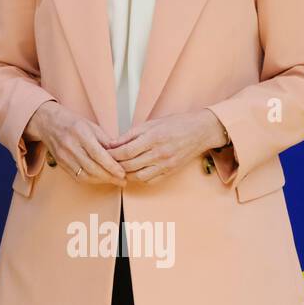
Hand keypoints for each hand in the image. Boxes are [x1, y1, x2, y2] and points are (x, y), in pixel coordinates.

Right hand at [25, 100, 125, 185]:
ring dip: (101, 180)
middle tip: (122, 180)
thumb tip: (120, 156)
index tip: (122, 173)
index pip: (97, 154)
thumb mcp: (92, 126)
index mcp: (80, 134)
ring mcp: (64, 156)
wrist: (49, 123)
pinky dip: (91, 180)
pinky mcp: (61, 164)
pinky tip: (100, 179)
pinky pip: (77, 177)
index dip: (111, 166)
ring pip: (85, 175)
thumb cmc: (73, 123)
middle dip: (109, 177)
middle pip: (92, 167)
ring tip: (113, 181)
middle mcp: (70, 146)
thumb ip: (106, 141)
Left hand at [104, 109, 225, 183]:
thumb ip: (130, 135)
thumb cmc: (175, 124)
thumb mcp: (151, 124)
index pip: (125, 151)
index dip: (111, 155)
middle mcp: (159, 153)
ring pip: (138, 176)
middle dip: (114, 165)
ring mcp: (166, 165)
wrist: (200, 131)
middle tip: (105, 163)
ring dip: (125, 174)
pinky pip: (150, 180)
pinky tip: (133, 172)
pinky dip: (138, 178)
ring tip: (117, 169)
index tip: (102, 153)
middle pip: (129, 166)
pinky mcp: (170, 172)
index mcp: (153, 138)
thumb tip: (111, 144)